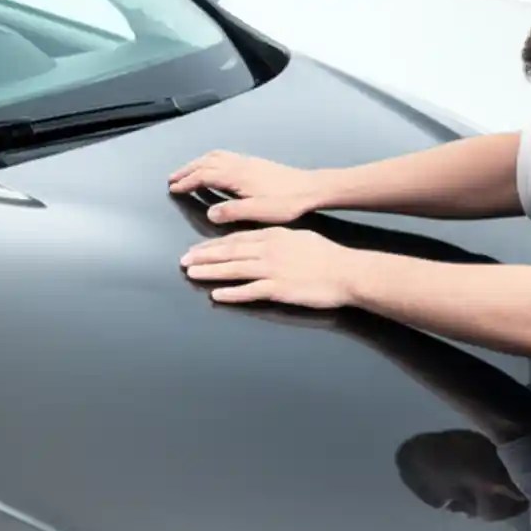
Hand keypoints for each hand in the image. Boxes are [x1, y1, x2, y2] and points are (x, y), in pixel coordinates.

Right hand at [168, 150, 327, 224]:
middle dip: (187, 170)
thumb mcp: (258, 211)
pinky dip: (211, 160)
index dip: (187, 182)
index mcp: (237, 175)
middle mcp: (239, 164)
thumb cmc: (286, 202)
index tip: (173, 189)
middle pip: (206, 162)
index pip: (204, 175)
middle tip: (172, 179)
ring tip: (187, 172)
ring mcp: (247, 161)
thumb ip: (231, 212)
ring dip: (198, 163)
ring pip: (215, 156)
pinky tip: (214, 168)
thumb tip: (209, 213)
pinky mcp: (255, 163)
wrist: (310, 188)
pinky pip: (225, 156)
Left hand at [180, 227, 362, 307]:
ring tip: (192, 273)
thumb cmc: (327, 256)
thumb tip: (260, 241)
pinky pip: (249, 291)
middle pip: (229, 252)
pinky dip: (231, 293)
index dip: (212, 245)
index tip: (196, 249)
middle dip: (203, 256)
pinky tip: (216, 295)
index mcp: (273, 236)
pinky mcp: (278, 289)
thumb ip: (276, 240)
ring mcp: (272, 270)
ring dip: (210, 271)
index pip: (236, 239)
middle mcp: (268, 250)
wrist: (346, 272)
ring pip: (234, 269)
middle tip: (183, 260)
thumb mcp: (299, 238)